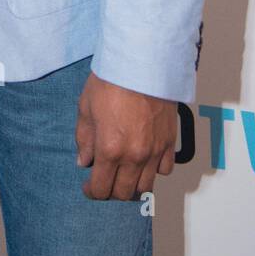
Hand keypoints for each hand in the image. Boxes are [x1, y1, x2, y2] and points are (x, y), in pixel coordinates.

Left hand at [75, 71, 176, 199]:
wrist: (141, 62)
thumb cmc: (111, 80)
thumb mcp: (86, 108)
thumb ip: (84, 139)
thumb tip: (84, 161)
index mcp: (109, 149)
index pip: (101, 188)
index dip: (92, 192)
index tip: (88, 187)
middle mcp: (134, 156)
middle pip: (124, 193)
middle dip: (110, 191)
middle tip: (104, 181)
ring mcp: (154, 151)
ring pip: (146, 186)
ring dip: (132, 185)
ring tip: (123, 173)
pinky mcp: (169, 142)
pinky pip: (164, 169)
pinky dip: (153, 170)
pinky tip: (143, 160)